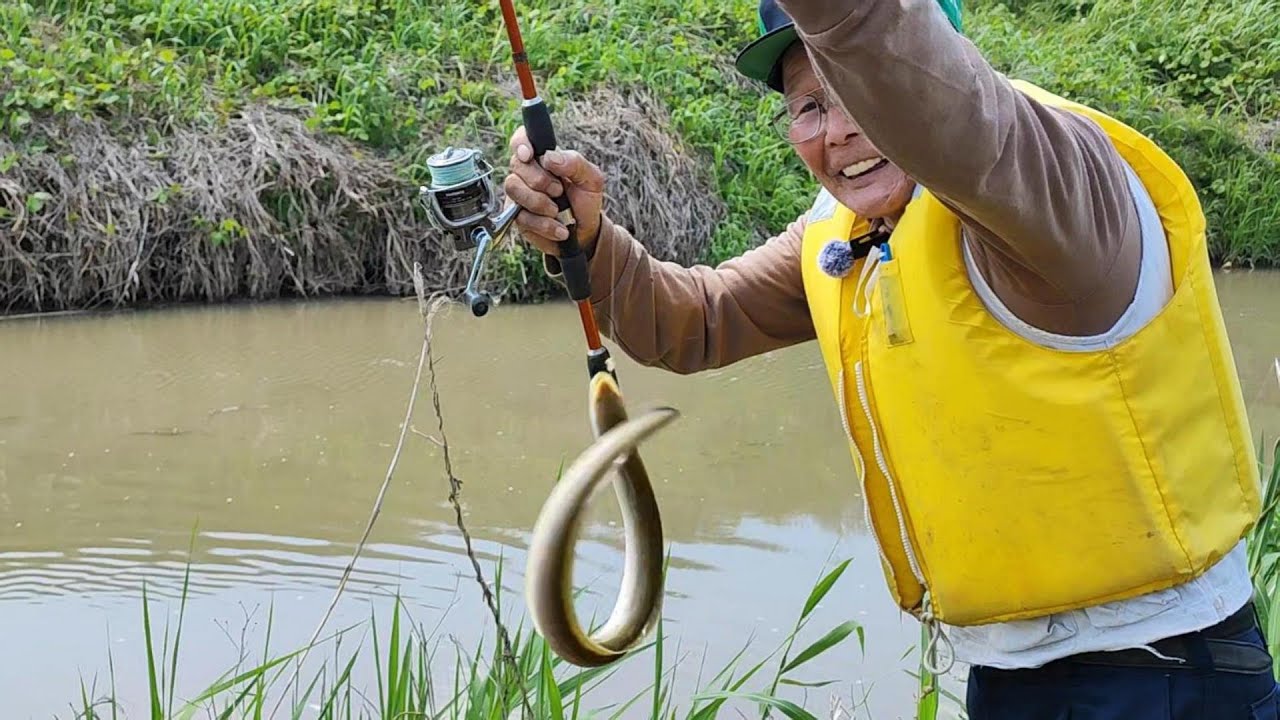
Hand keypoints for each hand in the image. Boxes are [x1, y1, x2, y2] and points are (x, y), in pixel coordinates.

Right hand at [503, 125, 604, 256]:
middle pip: (516, 164)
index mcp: (543, 157)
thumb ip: (574, 163)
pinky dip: (544, 224)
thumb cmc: (585, 200)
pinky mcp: (517, 216)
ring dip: (539, 202)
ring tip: (557, 211)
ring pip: (514, 188)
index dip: (521, 143)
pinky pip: (521, 216)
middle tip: (559, 191)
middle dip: (540, 180)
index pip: (521, 139)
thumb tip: (549, 158)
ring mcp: (519, 194)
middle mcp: (527, 173)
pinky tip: (559, 228)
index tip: (529, 155)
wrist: (584, 231)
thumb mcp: (591, 179)